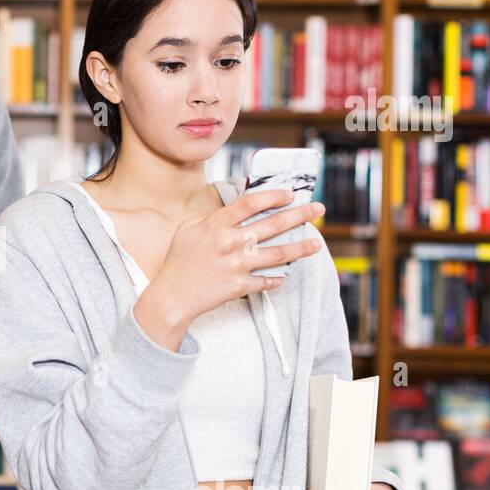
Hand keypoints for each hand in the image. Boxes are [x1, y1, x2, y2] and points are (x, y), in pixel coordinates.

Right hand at [133, 188, 325, 350]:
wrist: (172, 296)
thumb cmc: (178, 261)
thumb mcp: (188, 229)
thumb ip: (212, 218)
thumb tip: (234, 211)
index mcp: (217, 224)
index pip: (250, 203)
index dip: (273, 195)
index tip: (290, 193)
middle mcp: (230, 242)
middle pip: (273, 224)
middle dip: (300, 214)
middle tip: (317, 209)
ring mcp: (237, 265)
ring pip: (279, 253)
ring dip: (301, 247)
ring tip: (316, 242)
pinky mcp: (240, 285)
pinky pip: (267, 280)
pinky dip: (277, 279)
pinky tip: (284, 276)